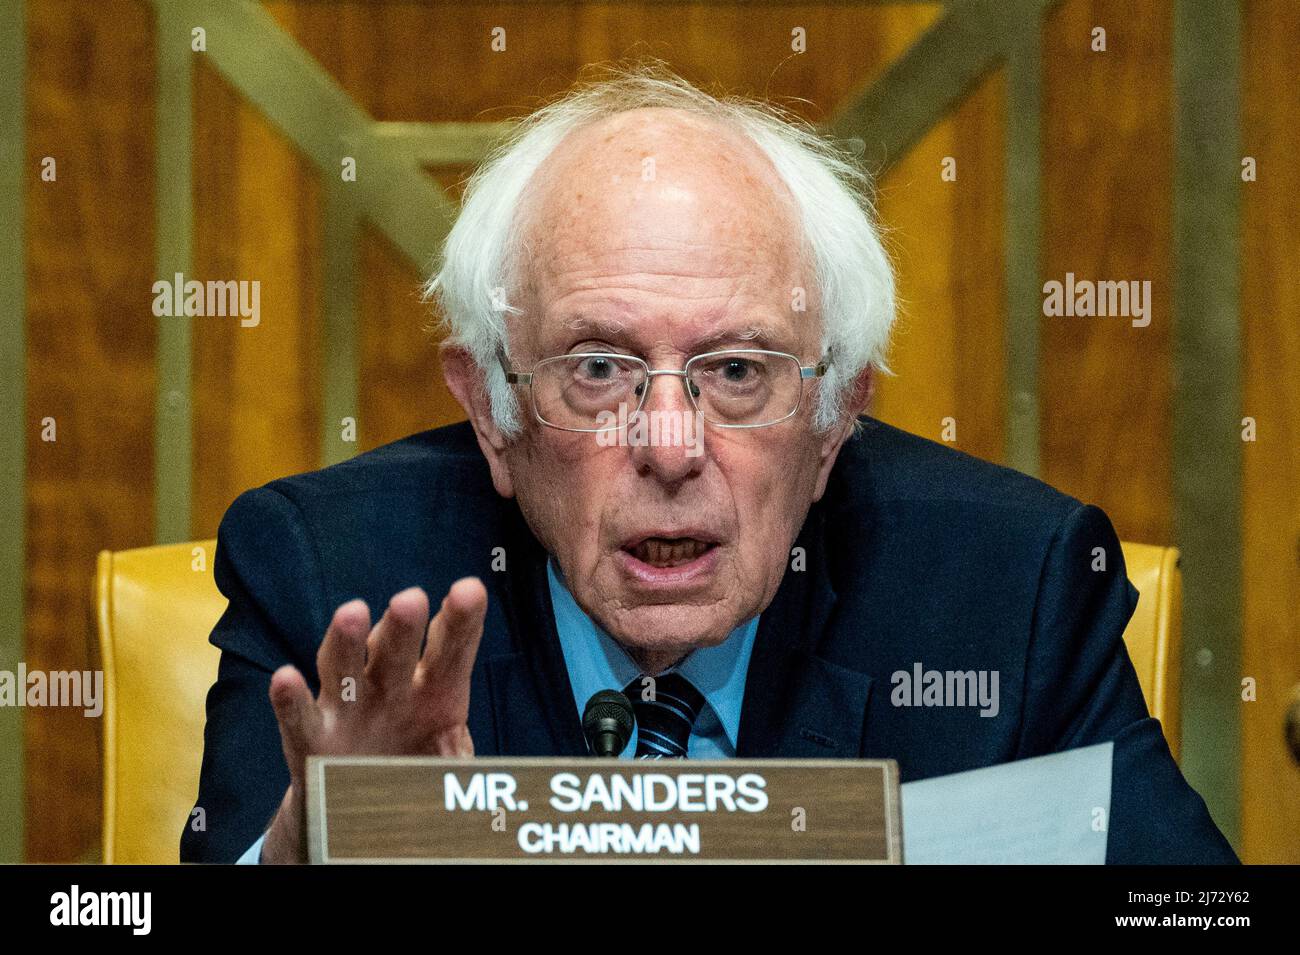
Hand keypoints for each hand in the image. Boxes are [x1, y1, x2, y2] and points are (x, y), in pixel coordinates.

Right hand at [259, 578, 486, 862]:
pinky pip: (298, 716)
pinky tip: (285, 678)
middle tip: (411, 598)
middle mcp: (391, 688)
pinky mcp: (310, 738)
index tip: (469, 590)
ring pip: (345, 668)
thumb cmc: (418, 769)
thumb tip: (506, 784)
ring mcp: (348, 708)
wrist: (362, 809)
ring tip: (353, 612)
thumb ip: (471, 765)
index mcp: (437, 690)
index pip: (451, 650)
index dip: (460, 620)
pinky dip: (290, 699)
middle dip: (404, 625)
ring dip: (347, 641)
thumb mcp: (452, 765)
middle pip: (397, 650)